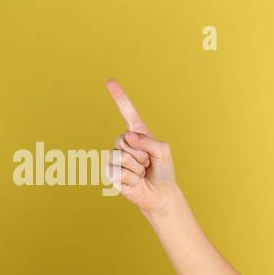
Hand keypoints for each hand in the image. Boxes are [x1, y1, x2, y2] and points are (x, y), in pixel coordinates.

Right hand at [105, 78, 178, 211]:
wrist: (160, 193)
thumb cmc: (162, 170)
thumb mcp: (163, 151)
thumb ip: (149, 141)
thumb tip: (129, 136)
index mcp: (138, 134)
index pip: (128, 113)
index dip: (120, 98)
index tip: (110, 81)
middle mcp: (124, 143)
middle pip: (124, 139)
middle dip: (141, 154)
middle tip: (147, 163)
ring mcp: (115, 157)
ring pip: (121, 156)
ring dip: (137, 167)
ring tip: (141, 172)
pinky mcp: (111, 172)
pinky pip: (119, 171)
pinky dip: (132, 178)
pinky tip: (135, 181)